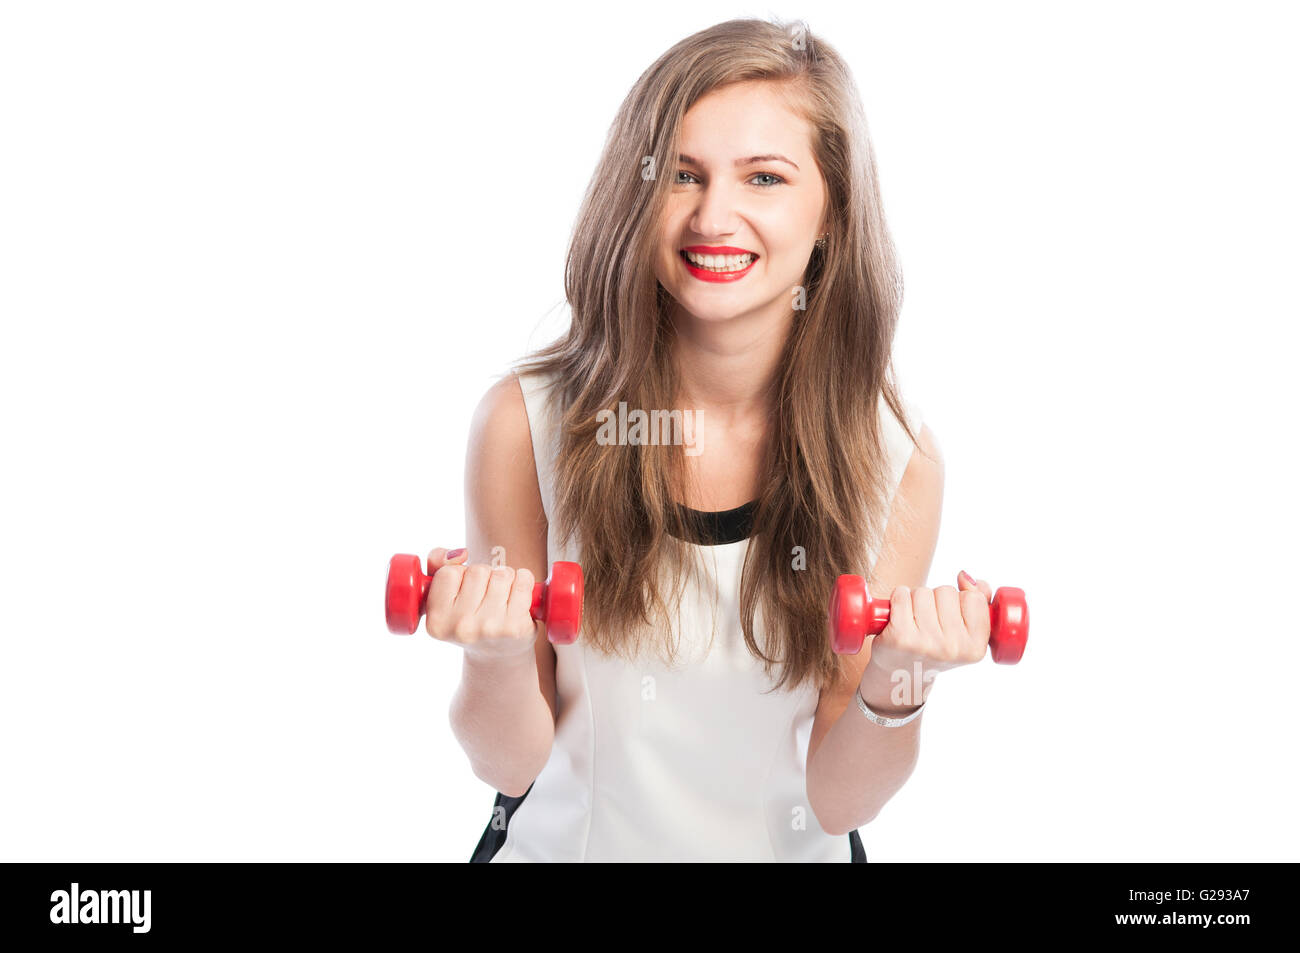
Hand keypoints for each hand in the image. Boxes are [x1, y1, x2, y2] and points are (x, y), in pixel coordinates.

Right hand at [423, 547, 539, 659]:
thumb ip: (437, 565)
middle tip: (485, 595)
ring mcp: (489, 628)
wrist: (497, 656)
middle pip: (478, 571)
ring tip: (501, 597)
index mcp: (437, 621)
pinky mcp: (516, 626)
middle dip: (485, 575)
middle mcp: (461, 627)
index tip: (464, 590)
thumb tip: (459, 554)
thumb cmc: (470, 619)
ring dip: (506, 577)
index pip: (448, 573)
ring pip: (502, 573)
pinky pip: (523, 581)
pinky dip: (525, 581)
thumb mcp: (444, 598)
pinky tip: (520, 597)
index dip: (460, 575)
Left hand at [863, 571, 994, 701]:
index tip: (950, 617)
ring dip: (915, 599)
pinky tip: (897, 616)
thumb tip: (965, 577)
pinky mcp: (900, 637)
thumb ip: (979, 600)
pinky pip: (901, 595)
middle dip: (935, 599)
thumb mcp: (965, 632)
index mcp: (975, 648)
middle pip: (946, 591)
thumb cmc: (934, 647)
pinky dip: (897, 598)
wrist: (899, 676)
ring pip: (923, 591)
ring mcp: (926, 643)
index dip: (959, 600)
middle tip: (929, 622)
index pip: (974, 598)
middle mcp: (952, 648)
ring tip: (914, 621)